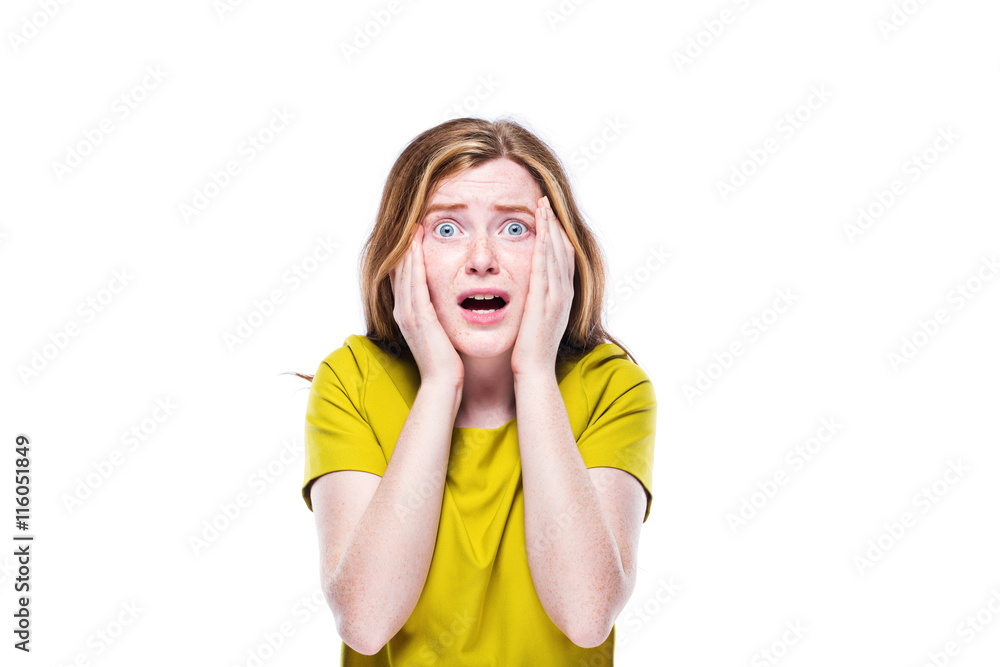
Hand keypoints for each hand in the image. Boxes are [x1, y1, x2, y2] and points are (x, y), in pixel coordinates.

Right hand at [391, 226, 464, 386]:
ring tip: (413, 224)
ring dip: (408, 247)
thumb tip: (448, 302)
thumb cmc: (448, 362)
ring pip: (404, 272)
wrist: (445, 385)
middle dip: (406, 245)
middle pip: (400, 270)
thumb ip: (439, 315)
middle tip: (412, 220)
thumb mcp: (441, 332)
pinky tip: (416, 245)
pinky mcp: (418, 317)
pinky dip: (414, 262)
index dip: (409, 254)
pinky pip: (414, 283)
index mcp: (408, 314)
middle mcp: (403, 311)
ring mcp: (408, 314)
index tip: (416, 233)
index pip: (404, 277)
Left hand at [510, 195, 574, 376]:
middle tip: (545, 199)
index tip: (547, 214)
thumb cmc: (530, 351)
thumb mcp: (536, 320)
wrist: (534, 373)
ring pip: (555, 253)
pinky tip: (537, 230)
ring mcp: (556, 297)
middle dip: (554, 223)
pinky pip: (544, 268)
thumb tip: (529, 292)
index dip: (556, 233)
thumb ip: (535, 303)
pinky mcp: (544, 302)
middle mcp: (563, 293)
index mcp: (562, 296)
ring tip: (541, 205)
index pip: (563, 256)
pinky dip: (542, 247)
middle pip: (563, 248)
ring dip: (549, 227)